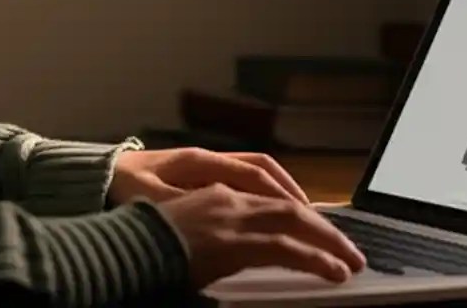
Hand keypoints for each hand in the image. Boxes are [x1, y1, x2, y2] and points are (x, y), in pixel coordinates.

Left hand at [108, 147, 309, 205]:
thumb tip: (223, 225)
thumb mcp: (153, 205)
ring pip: (259, 172)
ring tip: (310, 219)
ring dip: (286, 193)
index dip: (286, 200)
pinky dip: (268, 191)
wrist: (95, 176)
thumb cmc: (123, 192)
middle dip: (298, 200)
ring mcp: (207, 163)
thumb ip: (189, 211)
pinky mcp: (202, 172)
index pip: (256, 178)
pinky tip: (276, 209)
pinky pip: (245, 176)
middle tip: (325, 228)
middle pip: (266, 173)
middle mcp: (210, 158)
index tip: (311, 223)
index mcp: (199, 163)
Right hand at [156, 182, 366, 287]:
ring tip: (350, 261)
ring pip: (295, 223)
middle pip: (290, 207)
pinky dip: (314, 258)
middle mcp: (228, 199)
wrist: (117, 249)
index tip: (321, 232)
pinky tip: (333, 271)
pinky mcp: (233, 242)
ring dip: (328, 242)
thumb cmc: (141, 246)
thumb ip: (214, 241)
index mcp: (216, 195)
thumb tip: (229, 257)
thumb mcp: (185, 235)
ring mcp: (232, 217)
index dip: (301, 215)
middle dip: (324, 228)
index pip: (271, 201)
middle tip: (348, 250)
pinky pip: (285, 249)